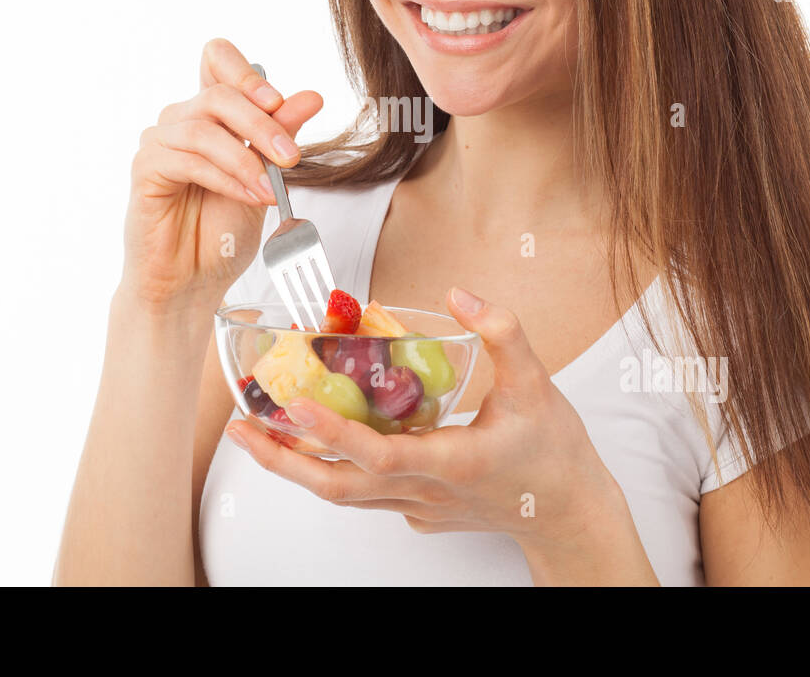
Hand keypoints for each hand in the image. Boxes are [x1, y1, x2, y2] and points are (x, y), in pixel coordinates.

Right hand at [120, 38, 321, 317]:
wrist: (194, 281)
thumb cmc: (223, 230)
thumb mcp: (265, 177)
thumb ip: (282, 136)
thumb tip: (312, 96)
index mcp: (211, 112)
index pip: (218, 58)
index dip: (247, 73)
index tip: (279, 103)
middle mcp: (181, 118)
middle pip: (219, 93)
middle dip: (263, 125)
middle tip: (292, 158)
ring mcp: (159, 141)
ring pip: (204, 127)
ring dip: (246, 159)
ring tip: (270, 191)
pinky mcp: (146, 169)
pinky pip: (188, 160)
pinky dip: (226, 178)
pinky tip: (248, 196)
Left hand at [224, 286, 656, 582]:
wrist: (569, 514)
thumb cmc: (555, 452)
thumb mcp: (538, 384)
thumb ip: (503, 333)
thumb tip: (461, 295)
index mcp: (458, 462)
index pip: (383, 455)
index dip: (336, 432)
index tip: (296, 405)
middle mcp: (428, 491)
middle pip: (340, 487)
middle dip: (284, 461)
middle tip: (239, 429)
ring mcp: (418, 506)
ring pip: (343, 494)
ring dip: (294, 466)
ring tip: (254, 433)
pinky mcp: (416, 510)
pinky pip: (362, 491)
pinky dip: (328, 466)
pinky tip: (310, 439)